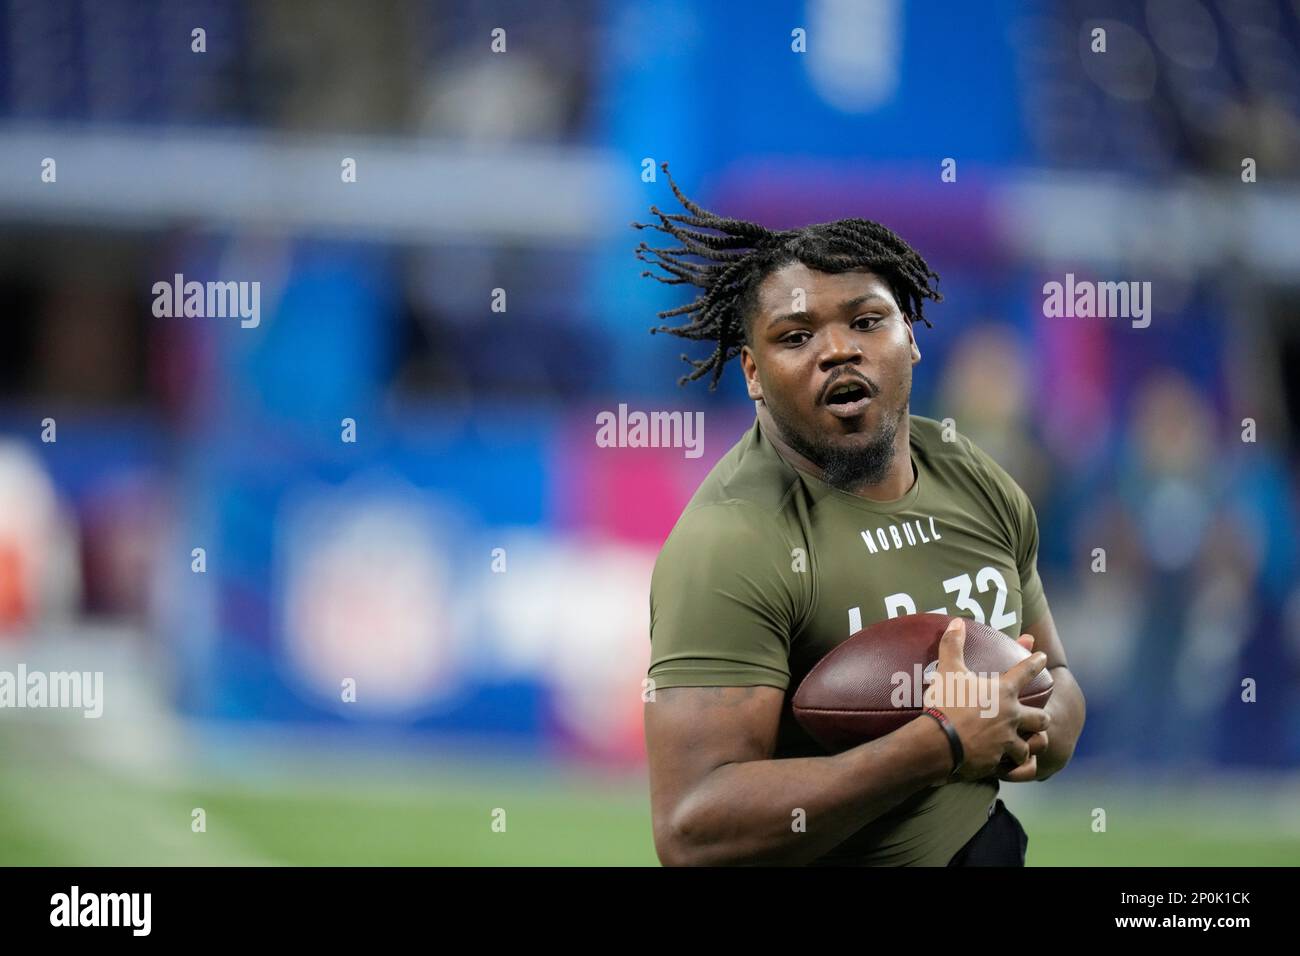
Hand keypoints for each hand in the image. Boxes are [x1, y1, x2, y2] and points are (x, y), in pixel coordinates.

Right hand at [927, 619, 1050, 783]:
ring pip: (1032, 745)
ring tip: (1027, 744)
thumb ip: (953, 645)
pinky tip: (1015, 766)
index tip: (1042, 657)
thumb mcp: (948, 670)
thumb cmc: (945, 703)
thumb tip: (956, 622)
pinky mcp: (999, 761)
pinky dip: (1017, 767)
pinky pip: (1017, 767)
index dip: (1035, 662)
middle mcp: (1012, 716)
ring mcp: (1008, 741)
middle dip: (1042, 718)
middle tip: (1039, 718)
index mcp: (1003, 692)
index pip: (1026, 672)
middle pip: (1041, 718)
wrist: (939, 743)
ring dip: (1031, 745)